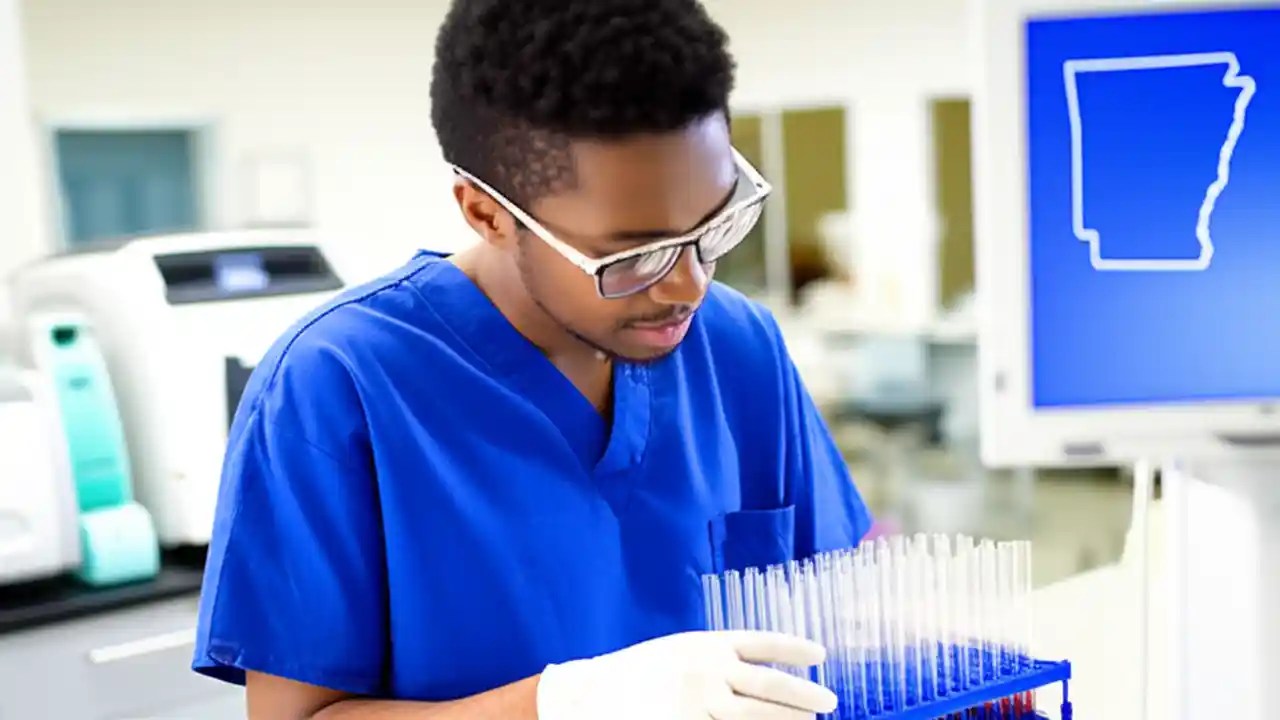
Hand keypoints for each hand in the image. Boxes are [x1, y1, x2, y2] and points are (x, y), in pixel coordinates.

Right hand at [536, 630, 837, 719]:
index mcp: (707, 645)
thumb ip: (721, 663)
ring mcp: (700, 700)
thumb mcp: (683, 655)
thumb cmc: (641, 675)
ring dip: (788, 718)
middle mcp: (709, 671)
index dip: (793, 648)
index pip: (761, 644)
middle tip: (832, 702)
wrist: (592, 694)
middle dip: (802, 695)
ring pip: (754, 712)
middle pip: (767, 685)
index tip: (821, 654)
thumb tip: (756, 674)